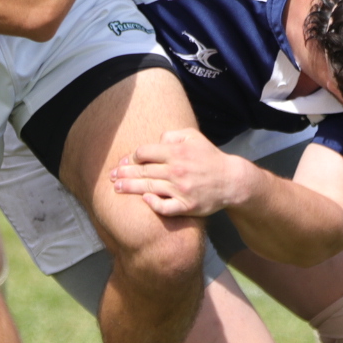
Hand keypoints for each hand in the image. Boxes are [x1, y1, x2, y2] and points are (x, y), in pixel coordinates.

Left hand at [109, 128, 252, 216]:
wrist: (231, 181)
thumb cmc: (209, 157)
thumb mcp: (193, 137)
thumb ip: (172, 135)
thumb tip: (155, 140)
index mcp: (177, 152)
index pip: (145, 153)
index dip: (133, 157)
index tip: (127, 161)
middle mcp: (177, 170)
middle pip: (143, 171)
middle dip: (124, 173)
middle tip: (111, 176)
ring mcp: (181, 190)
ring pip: (149, 188)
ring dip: (130, 188)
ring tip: (117, 188)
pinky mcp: (186, 206)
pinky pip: (165, 207)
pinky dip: (153, 204)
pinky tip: (144, 199)